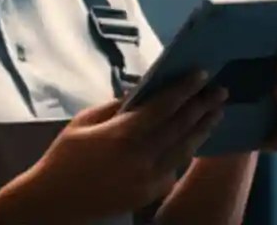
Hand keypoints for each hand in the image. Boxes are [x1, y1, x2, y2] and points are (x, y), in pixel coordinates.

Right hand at [22, 71, 229, 220]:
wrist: (56, 202)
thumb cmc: (65, 156)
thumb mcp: (85, 121)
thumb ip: (117, 106)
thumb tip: (143, 90)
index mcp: (122, 135)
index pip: (164, 106)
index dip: (185, 89)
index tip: (202, 74)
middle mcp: (140, 158)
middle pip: (181, 127)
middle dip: (203, 107)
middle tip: (221, 91)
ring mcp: (147, 180)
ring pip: (184, 150)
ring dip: (202, 129)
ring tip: (216, 113)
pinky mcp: (149, 194)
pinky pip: (173, 168)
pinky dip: (185, 151)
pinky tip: (194, 138)